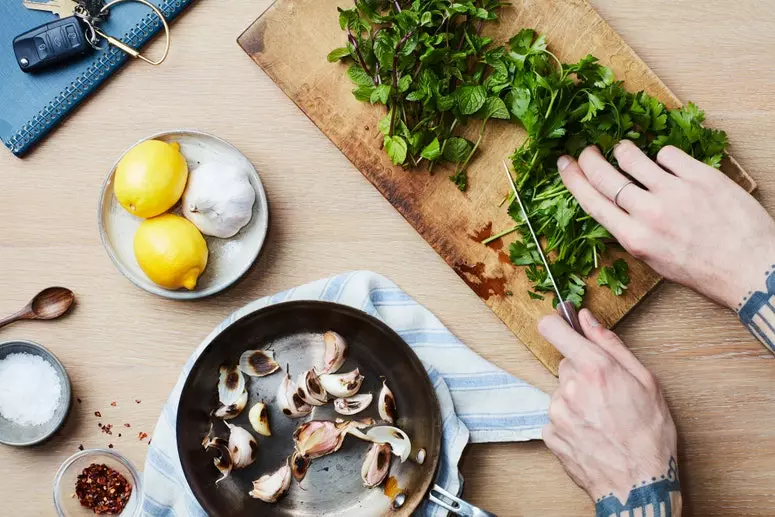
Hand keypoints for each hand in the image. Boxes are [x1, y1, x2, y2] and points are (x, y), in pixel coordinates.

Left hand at [539, 309, 678, 506]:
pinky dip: (571, 422)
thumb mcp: (646, 381)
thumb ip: (611, 344)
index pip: (552, 329)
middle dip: (582, 373)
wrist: (639, 486)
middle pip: (566, 365)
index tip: (562, 327)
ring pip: (562, 392)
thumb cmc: (650, 436)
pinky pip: (557, 417)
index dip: (556, 324)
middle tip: (607, 393)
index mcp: (594, 369)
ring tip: (603, 419)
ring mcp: (557, 412)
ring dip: (577, 400)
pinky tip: (593, 433)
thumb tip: (587, 319)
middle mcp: (569, 387)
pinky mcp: (550, 434)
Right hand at [557, 142, 774, 308]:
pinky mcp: (700, 176)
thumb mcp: (656, 261)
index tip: (564, 165)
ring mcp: (675, 191)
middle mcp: (649, 213)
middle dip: (590, 159)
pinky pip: (668, 154)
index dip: (573, 179)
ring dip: (622, 151)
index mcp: (634, 238)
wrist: (752, 268)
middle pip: (605, 176)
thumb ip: (633, 233)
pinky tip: (666, 163)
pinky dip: (662, 155)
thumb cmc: (706, 272)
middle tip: (586, 150)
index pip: (591, 201)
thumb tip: (618, 209)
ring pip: (633, 157)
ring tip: (623, 150)